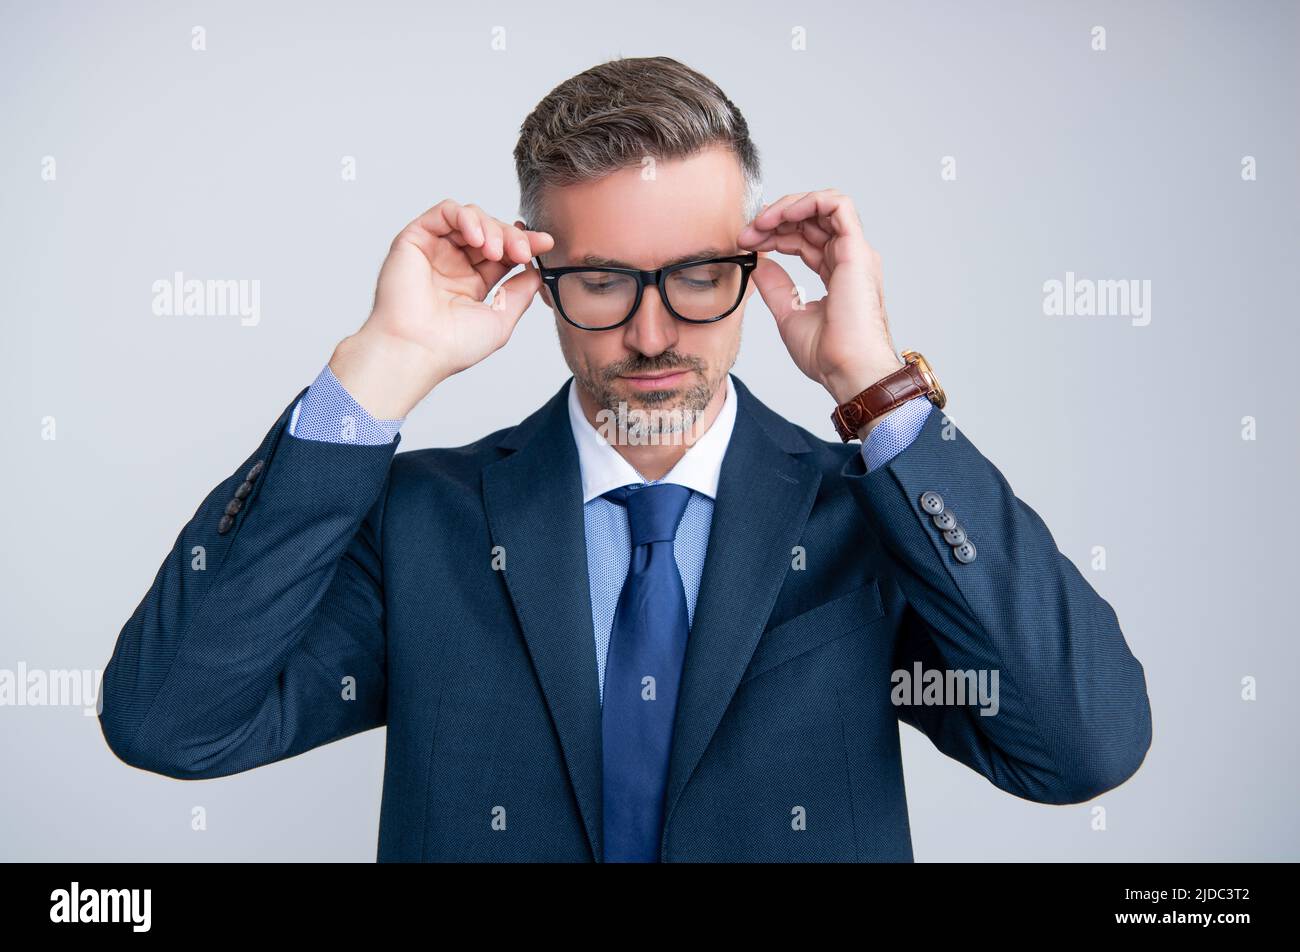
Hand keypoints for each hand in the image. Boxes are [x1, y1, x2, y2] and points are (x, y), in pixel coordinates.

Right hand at [329, 199, 553, 418]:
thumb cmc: (452, 345)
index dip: (524, 244)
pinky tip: (478, 239)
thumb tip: (537, 270)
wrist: (417, 350)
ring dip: (491, 227)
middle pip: (490, 231)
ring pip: (470, 218)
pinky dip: (466, 218)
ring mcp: (434, 250)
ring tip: (497, 251)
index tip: (545, 243)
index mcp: (471, 283)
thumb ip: (521, 292)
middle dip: (512, 236)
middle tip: (523, 251)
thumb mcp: (501, 318)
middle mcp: (452, 264)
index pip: (503, 252)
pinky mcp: (415, 239)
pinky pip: (445, 212)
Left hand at [739, 189, 904, 426]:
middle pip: (810, 221)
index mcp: (836, 273)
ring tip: (761, 222)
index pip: (803, 239)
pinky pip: (837, 205)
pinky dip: (808, 202)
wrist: (847, 370)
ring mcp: (854, 252)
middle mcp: (848, 258)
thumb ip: (775, 285)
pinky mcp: (857, 249)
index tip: (746, 244)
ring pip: (823, 206)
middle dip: (773, 220)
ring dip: (787, 207)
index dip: (772, 235)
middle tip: (746, 234)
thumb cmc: (829, 355)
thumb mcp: (789, 313)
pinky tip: (783, 216)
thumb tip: (759, 263)